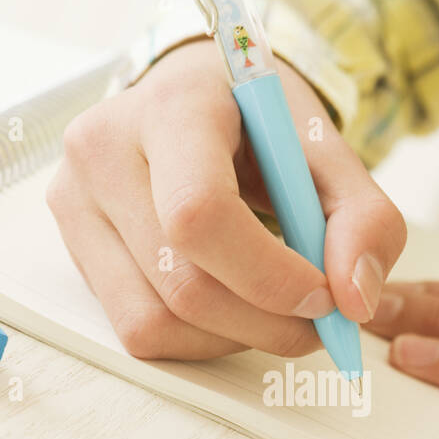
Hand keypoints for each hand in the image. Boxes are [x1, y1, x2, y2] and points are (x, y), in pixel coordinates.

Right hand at [47, 41, 404, 359]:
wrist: (197, 99)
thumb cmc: (259, 122)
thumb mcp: (326, 149)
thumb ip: (364, 219)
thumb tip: (354, 303)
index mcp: (170, 107)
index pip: (199, 213)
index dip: (268, 275)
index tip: (324, 295)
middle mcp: (103, 150)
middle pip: (182, 283)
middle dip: (267, 322)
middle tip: (319, 321)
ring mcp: (75, 202)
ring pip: (157, 322)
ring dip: (235, 338)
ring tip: (275, 309)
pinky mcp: (74, 249)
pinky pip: (138, 330)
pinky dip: (200, 339)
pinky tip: (231, 306)